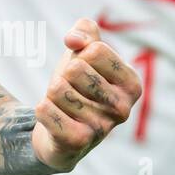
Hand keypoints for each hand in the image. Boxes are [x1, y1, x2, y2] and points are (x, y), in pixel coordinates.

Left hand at [32, 18, 141, 172]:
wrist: (63, 131)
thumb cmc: (78, 86)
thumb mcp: (84, 54)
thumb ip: (85, 32)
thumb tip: (73, 40)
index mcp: (132, 84)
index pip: (95, 50)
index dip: (79, 54)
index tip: (84, 69)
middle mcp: (123, 108)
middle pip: (75, 69)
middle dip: (64, 75)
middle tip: (71, 89)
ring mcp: (102, 128)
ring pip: (57, 88)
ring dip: (52, 93)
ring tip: (64, 105)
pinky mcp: (78, 142)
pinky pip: (44, 109)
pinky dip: (42, 109)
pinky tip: (55, 119)